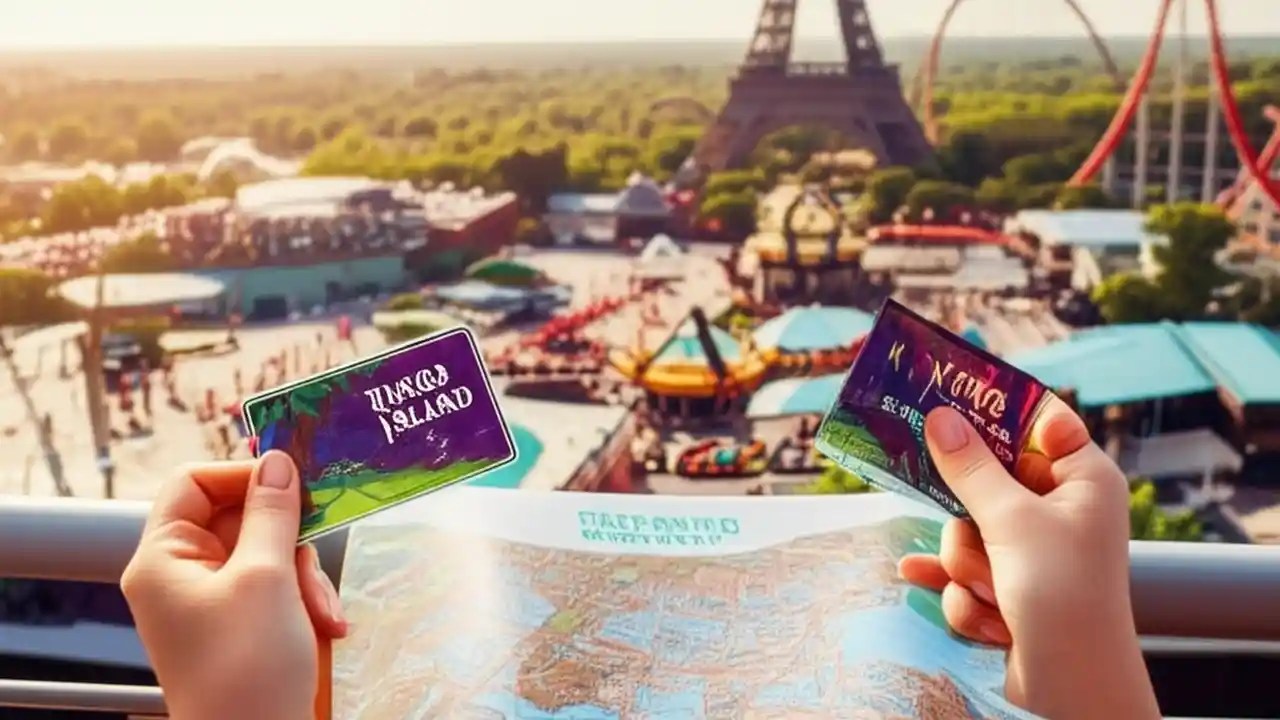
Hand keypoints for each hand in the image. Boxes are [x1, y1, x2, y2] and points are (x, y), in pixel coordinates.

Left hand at [122, 452, 347, 719]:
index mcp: (163, 558)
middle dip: (287, 537)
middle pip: (239, 516)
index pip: (193, 483)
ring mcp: (212, 601)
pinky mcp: (242, 624)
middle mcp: (181, 575)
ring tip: (320, 610)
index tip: (292, 480)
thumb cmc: (247, 670)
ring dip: (304, 575)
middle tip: (313, 554)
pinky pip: (277, 587)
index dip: (242, 474)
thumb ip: (273, 512)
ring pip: (267, 552)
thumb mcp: (266, 577)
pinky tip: (324, 625)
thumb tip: (278, 461)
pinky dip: (304, 599)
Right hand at [898, 397, 1158, 719]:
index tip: (948, 398)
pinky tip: (926, 586)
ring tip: (997, 593)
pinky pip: (963, 573)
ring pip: (966, 532)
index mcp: (1082, 478)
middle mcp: (1060, 510)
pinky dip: (963, 594)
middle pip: (985, 482)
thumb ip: (970, 468)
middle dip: (972, 522)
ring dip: (969, 568)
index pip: (1039, 422)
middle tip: (979, 533)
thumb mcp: (1012, 521)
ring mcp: (1032, 552)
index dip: (995, 411)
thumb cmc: (1063, 595)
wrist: (1071, 689)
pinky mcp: (1009, 588)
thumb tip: (940, 417)